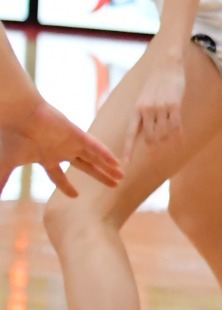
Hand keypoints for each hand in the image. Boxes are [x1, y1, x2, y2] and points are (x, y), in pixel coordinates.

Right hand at [0, 98, 122, 197]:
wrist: (18, 114)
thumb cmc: (12, 136)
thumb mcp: (5, 165)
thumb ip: (0, 182)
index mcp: (46, 157)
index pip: (59, 176)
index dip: (67, 186)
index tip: (76, 196)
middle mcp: (62, 149)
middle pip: (85, 166)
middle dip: (99, 176)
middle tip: (115, 185)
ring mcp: (71, 141)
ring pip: (94, 157)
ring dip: (108, 167)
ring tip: (121, 176)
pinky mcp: (76, 133)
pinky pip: (95, 146)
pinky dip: (105, 155)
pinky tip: (117, 162)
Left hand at [132, 51, 184, 153]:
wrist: (168, 66)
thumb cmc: (156, 84)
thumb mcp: (144, 100)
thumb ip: (142, 117)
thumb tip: (143, 137)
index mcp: (136, 109)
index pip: (131, 133)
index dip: (128, 149)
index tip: (125, 164)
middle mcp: (146, 109)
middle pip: (149, 137)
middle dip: (153, 147)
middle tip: (156, 154)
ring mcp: (160, 107)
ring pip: (163, 133)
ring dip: (166, 142)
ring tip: (170, 147)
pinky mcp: (174, 105)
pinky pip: (176, 126)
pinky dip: (178, 136)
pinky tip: (180, 142)